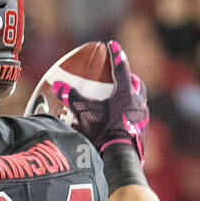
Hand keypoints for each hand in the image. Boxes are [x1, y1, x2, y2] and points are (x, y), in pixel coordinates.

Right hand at [52, 39, 148, 159]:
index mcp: (126, 92)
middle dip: (130, 79)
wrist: (121, 156)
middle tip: (123, 78)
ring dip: (132, 99)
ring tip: (121, 102)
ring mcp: (142, 117)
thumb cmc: (104, 131)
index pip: (121, 67)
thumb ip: (72, 98)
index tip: (112, 44)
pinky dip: (130, 116)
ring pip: (139, 102)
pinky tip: (122, 122)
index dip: (115, 54)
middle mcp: (138, 102)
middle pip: (137, 84)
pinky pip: (137, 119)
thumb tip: (56, 86)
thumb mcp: (85, 113)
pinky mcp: (143, 132)